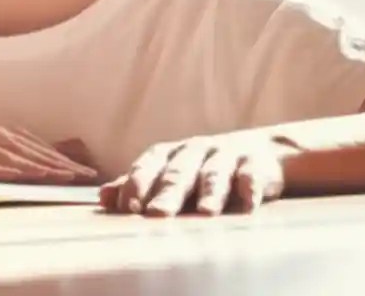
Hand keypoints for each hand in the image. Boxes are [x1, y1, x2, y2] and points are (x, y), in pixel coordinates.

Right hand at [0, 122, 97, 182]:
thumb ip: (2, 155)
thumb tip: (32, 164)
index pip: (35, 146)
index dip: (62, 157)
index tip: (86, 171)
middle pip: (31, 150)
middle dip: (60, 163)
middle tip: (87, 175)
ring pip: (14, 157)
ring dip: (41, 165)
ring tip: (65, 176)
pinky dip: (6, 169)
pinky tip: (22, 174)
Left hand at [100, 135, 297, 216]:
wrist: (261, 150)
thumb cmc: (202, 168)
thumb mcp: (170, 173)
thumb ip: (138, 186)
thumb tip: (102, 198)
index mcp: (168, 154)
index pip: (147, 167)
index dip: (137, 185)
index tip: (127, 207)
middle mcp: (194, 151)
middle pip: (177, 173)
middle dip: (166, 193)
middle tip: (157, 214)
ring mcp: (225, 155)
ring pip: (213, 174)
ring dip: (209, 192)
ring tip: (205, 213)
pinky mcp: (256, 164)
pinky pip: (251, 175)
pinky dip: (249, 188)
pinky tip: (248, 204)